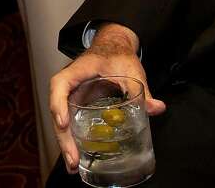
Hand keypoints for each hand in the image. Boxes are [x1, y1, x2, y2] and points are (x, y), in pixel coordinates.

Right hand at [49, 24, 164, 173]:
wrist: (115, 48)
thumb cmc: (117, 55)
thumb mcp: (130, 69)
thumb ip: (142, 90)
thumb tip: (156, 108)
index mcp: (76, 71)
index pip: (59, 85)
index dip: (58, 104)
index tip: (64, 123)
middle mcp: (69, 86)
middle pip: (58, 110)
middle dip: (63, 136)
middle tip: (73, 159)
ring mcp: (72, 97)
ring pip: (62, 121)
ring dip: (66, 143)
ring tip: (73, 166)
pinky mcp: (78, 106)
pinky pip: (71, 123)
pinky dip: (73, 140)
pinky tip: (79, 158)